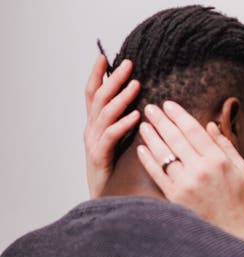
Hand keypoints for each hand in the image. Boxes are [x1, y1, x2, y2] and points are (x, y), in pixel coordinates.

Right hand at [84, 54, 140, 197]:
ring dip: (121, 98)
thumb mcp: (117, 142)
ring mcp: (94, 143)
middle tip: (129, 64)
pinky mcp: (100, 157)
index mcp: (95, 125)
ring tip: (136, 85)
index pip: (92, 93)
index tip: (104, 56)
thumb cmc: (114, 171)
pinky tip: (136, 116)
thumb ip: (123, 123)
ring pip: (105, 114)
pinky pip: (111, 136)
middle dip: (113, 79)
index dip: (97, 74)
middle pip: (99, 98)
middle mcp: (91, 130)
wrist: (104, 200)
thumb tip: (139, 104)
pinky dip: (123, 124)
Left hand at [137, 101, 243, 246]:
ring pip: (164, 154)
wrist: (228, 230)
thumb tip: (210, 125)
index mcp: (218, 160)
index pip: (194, 130)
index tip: (168, 104)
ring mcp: (186, 184)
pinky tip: (141, 149)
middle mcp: (201, 169)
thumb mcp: (240, 169)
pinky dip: (148, 160)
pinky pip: (157, 174)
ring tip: (143, 125)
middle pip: (176, 138)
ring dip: (151, 137)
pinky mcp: (175, 197)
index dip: (179, 115)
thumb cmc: (236, 199)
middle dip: (161, 120)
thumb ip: (226, 145)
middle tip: (150, 108)